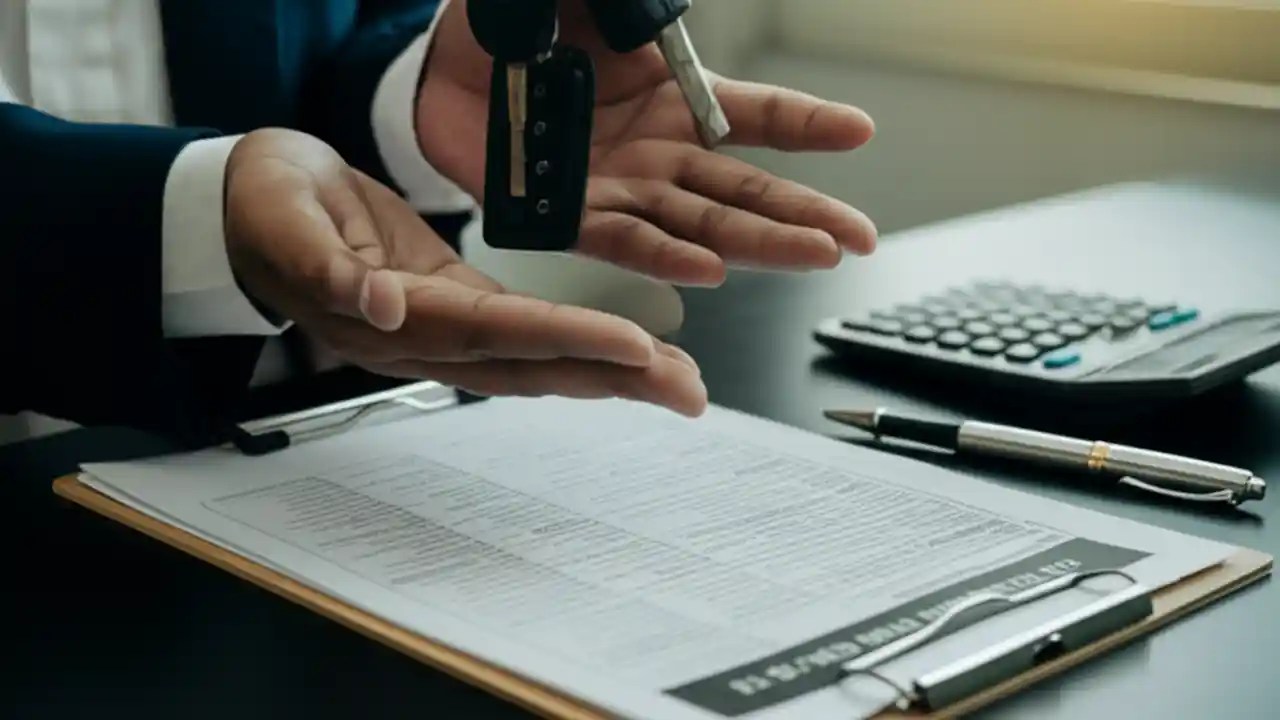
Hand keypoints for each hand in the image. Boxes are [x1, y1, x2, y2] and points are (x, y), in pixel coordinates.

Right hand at [223, 129, 706, 415]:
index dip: (565, 341)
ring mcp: (443, 329)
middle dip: (613, 378)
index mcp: (391, 317)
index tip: (634, 348)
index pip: (494, 332)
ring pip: (538, 360)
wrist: (248, 208)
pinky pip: (526, 337)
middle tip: (689, 391)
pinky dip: (579, 346)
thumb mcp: (283, 220)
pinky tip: (626, 353)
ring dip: (609, 372)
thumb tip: (379, 306)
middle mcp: (426, 338)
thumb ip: (327, 267)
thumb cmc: (264, 205)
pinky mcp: (454, 304)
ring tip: (679, 379)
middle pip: (532, 365)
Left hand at [416, 0, 877, 286]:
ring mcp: (622, 188)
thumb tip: (663, 4)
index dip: (807, 123)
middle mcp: (659, 152)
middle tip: (856, 237)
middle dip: (805, 212)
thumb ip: (632, 4)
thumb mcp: (587, 0)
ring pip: (702, 224)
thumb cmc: (520, 31)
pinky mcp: (571, 218)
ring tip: (814, 256)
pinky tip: (712, 269)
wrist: (444, 73)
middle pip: (745, 189)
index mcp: (674, 97)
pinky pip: (626, 241)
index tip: (857, 132)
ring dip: (760, 243)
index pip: (756, 113)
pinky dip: (667, 256)